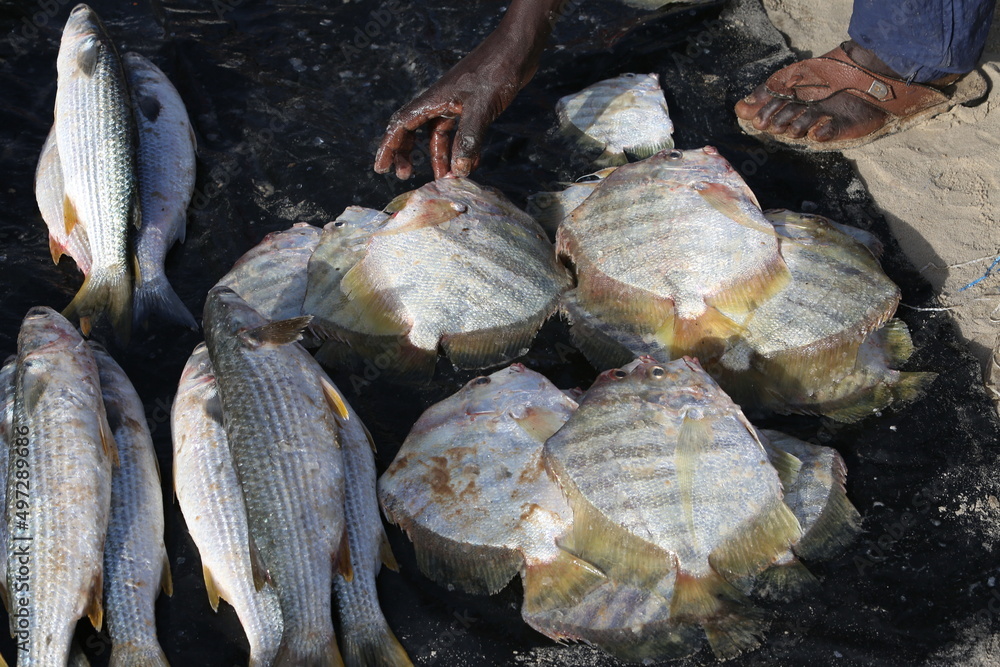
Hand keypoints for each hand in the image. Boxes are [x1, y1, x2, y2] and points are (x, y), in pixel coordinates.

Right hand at [374, 0, 562, 178]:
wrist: (518, 49)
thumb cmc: (497, 71)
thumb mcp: (481, 108)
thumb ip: (469, 140)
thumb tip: (459, 171)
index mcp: (434, 99)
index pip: (401, 125)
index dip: (389, 147)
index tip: (382, 168)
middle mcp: (440, 102)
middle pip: (414, 131)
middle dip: (408, 154)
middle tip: (407, 175)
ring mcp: (456, 104)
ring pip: (439, 135)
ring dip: (441, 157)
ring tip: (446, 178)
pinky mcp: (473, 107)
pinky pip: (460, 133)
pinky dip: (462, 149)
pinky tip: (472, 164)